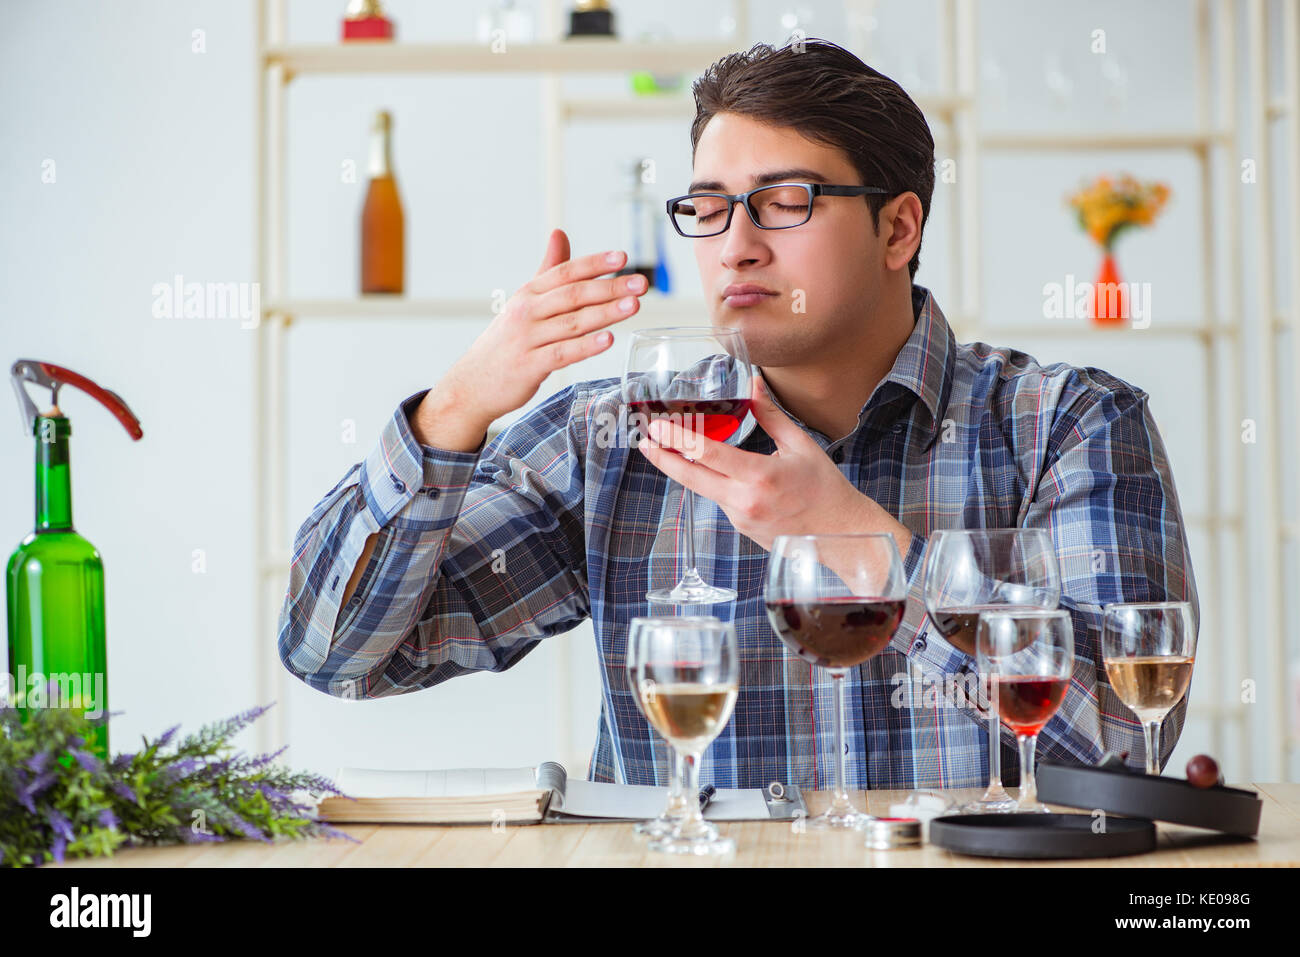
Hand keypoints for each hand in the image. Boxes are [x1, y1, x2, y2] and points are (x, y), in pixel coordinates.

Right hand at [413, 228, 648, 450]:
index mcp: (528, 294)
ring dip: (605, 313)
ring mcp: (527, 339)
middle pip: (573, 295)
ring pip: (572, 322)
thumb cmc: (505, 342)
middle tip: (641, 283)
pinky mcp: (530, 366)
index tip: (622, 257)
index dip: (594, 263)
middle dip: (609, 287)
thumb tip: (560, 234)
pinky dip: (586, 346)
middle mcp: (527, 312)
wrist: (473, 383)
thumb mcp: (524, 302)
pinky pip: (562, 353)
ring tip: (633, 305)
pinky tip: (608, 339)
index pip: (565, 273)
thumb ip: (547, 270)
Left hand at [636, 372, 913, 556]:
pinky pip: (720, 500)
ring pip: (703, 489)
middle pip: (691, 478)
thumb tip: (754, 384)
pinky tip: (718, 473)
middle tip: (644, 441)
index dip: (677, 439)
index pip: (707, 454)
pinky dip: (715, 484)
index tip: (657, 427)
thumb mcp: (800, 444)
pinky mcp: (741, 528)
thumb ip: (770, 415)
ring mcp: (740, 518)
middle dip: (663, 458)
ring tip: (668, 450)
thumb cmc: (825, 488)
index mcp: (759, 476)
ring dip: (687, 469)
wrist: (841, 533)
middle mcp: (744, 501)